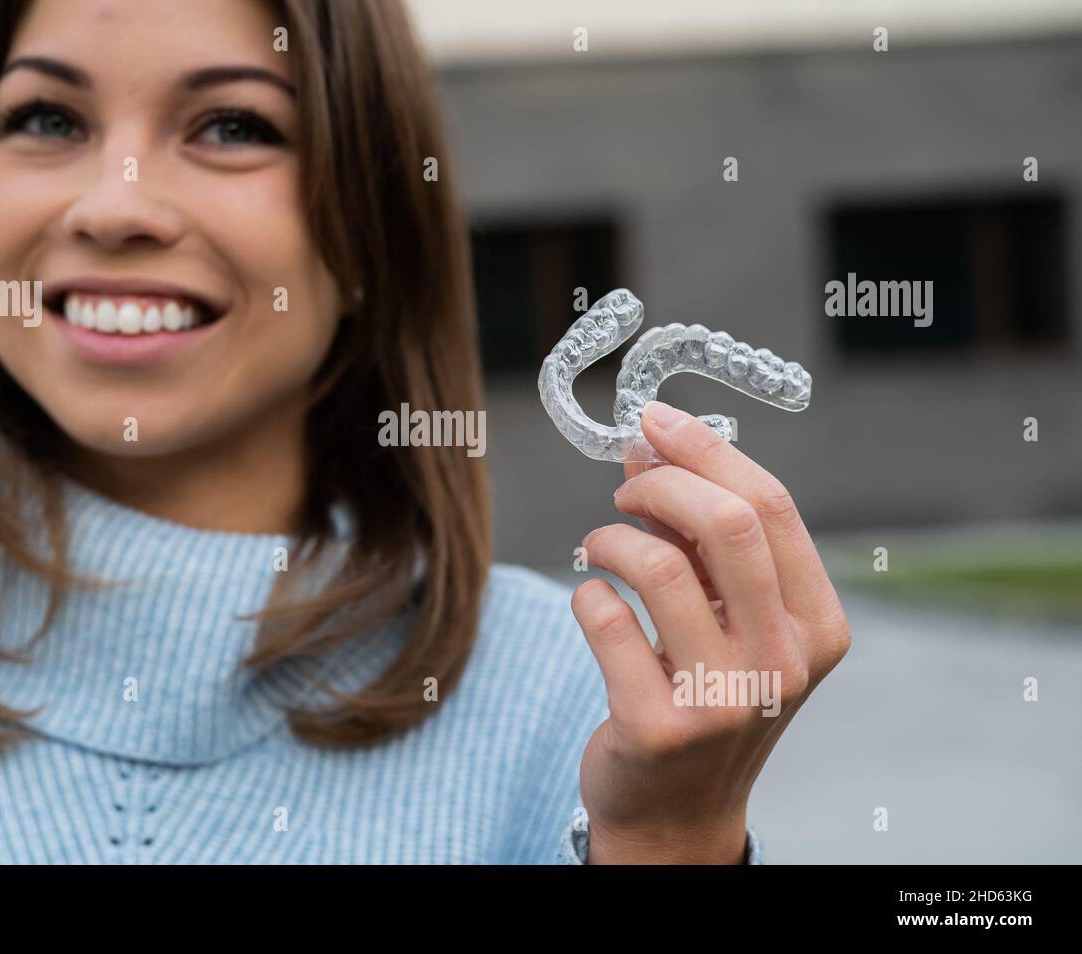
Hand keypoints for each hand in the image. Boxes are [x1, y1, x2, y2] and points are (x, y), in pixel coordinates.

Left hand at [572, 400, 850, 862]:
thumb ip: (703, 539)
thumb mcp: (730, 619)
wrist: (675, 811)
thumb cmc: (703, 694)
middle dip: (660, 481)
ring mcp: (724, 698)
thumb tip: (650, 445)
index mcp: (817, 626)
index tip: (655, 419)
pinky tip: (591, 599)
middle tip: (624, 484)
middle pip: (727, 523)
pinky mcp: (658, 724)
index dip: (706, 448)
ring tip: (600, 546)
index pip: (771, 507)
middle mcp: (784, 662)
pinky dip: (585, 591)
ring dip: (612, 537)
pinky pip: (605, 617)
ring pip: (658, 566)